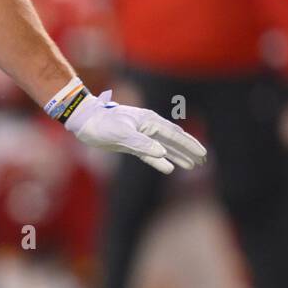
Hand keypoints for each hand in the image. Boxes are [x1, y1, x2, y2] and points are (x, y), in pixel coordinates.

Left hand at [65, 89, 205, 173]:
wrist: (84, 121)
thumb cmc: (101, 124)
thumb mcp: (121, 134)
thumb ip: (142, 144)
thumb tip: (162, 153)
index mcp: (149, 121)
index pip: (174, 135)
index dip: (189, 145)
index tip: (202, 153)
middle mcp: (148, 128)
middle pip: (173, 140)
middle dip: (188, 149)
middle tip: (203, 159)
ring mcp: (140, 136)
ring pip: (164, 147)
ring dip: (177, 156)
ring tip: (191, 165)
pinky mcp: (131, 144)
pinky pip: (150, 154)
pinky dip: (161, 160)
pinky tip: (169, 167)